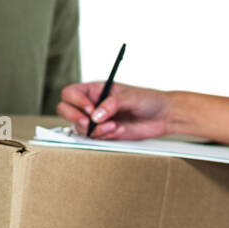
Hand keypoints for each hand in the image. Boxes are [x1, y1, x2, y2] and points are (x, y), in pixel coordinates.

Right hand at [57, 81, 173, 139]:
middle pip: (65, 109)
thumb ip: (112, 104)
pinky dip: (104, 136)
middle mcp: (93, 104)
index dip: (76, 101)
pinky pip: (93, 138)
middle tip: (90, 122)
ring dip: (95, 130)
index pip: (71, 92)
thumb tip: (96, 115)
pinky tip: (119, 130)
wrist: (162, 117)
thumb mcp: (131, 96)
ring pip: (79, 127)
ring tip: (114, 126)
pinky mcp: (104, 133)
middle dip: (75, 117)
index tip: (90, 109)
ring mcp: (96, 120)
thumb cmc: (148, 100)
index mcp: (96, 89)